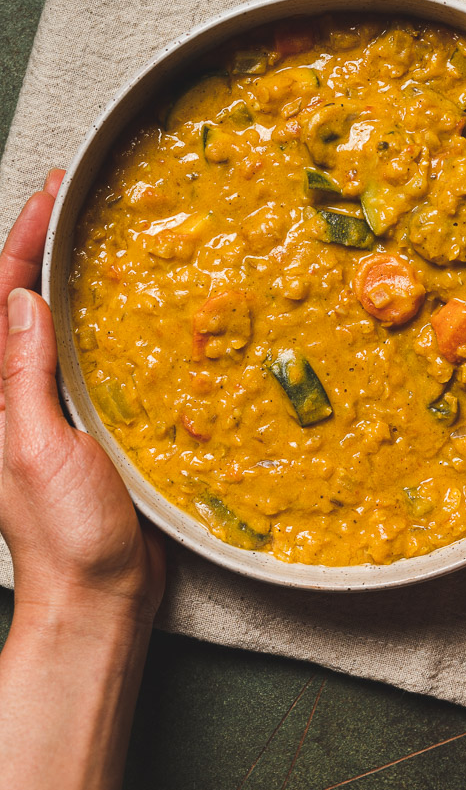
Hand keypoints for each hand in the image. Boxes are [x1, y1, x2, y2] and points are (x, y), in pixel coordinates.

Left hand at [0, 172, 163, 623]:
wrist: (99, 594)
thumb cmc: (67, 534)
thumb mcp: (39, 448)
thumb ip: (24, 377)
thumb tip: (22, 301)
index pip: (0, 300)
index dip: (19, 243)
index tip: (50, 196)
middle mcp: (17, 394)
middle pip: (22, 301)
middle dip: (40, 244)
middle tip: (72, 195)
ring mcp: (53, 406)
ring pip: (58, 324)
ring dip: (71, 275)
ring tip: (98, 232)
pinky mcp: (89, 422)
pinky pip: (91, 356)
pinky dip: (103, 321)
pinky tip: (128, 305)